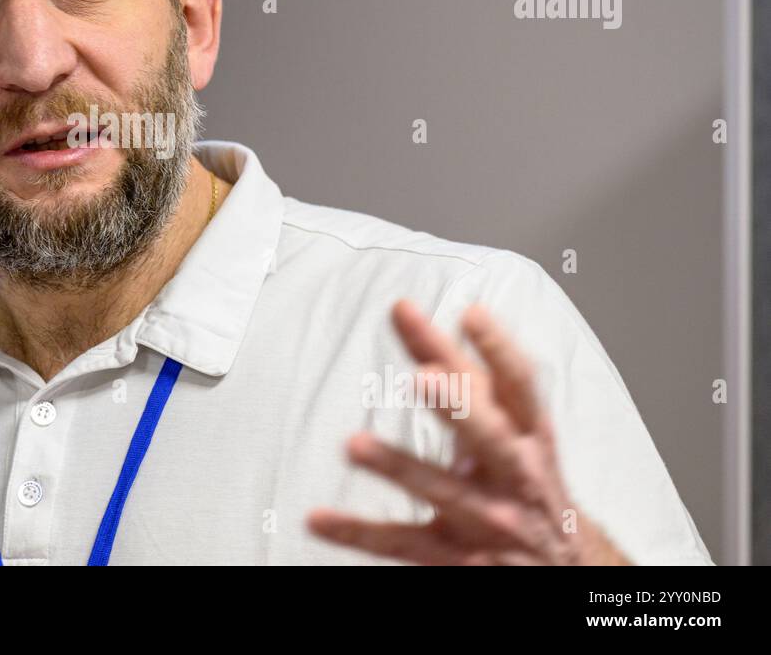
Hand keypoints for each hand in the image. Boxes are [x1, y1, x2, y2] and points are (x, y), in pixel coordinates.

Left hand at [306, 299, 630, 564]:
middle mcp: (515, 476)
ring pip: (442, 490)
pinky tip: (318, 519)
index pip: (519, 388)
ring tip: (354, 445)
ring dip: (398, 466)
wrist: (567, 570)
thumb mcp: (515, 434)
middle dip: (456, 405)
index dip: (499, 351)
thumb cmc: (528, 483)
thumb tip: (413, 322)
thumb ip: (465, 381)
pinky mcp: (459, 557)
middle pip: (486, 435)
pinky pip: (402, 543)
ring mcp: (488, 519)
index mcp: (528, 437)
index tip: (470, 314)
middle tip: (422, 376)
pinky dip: (358, 531)